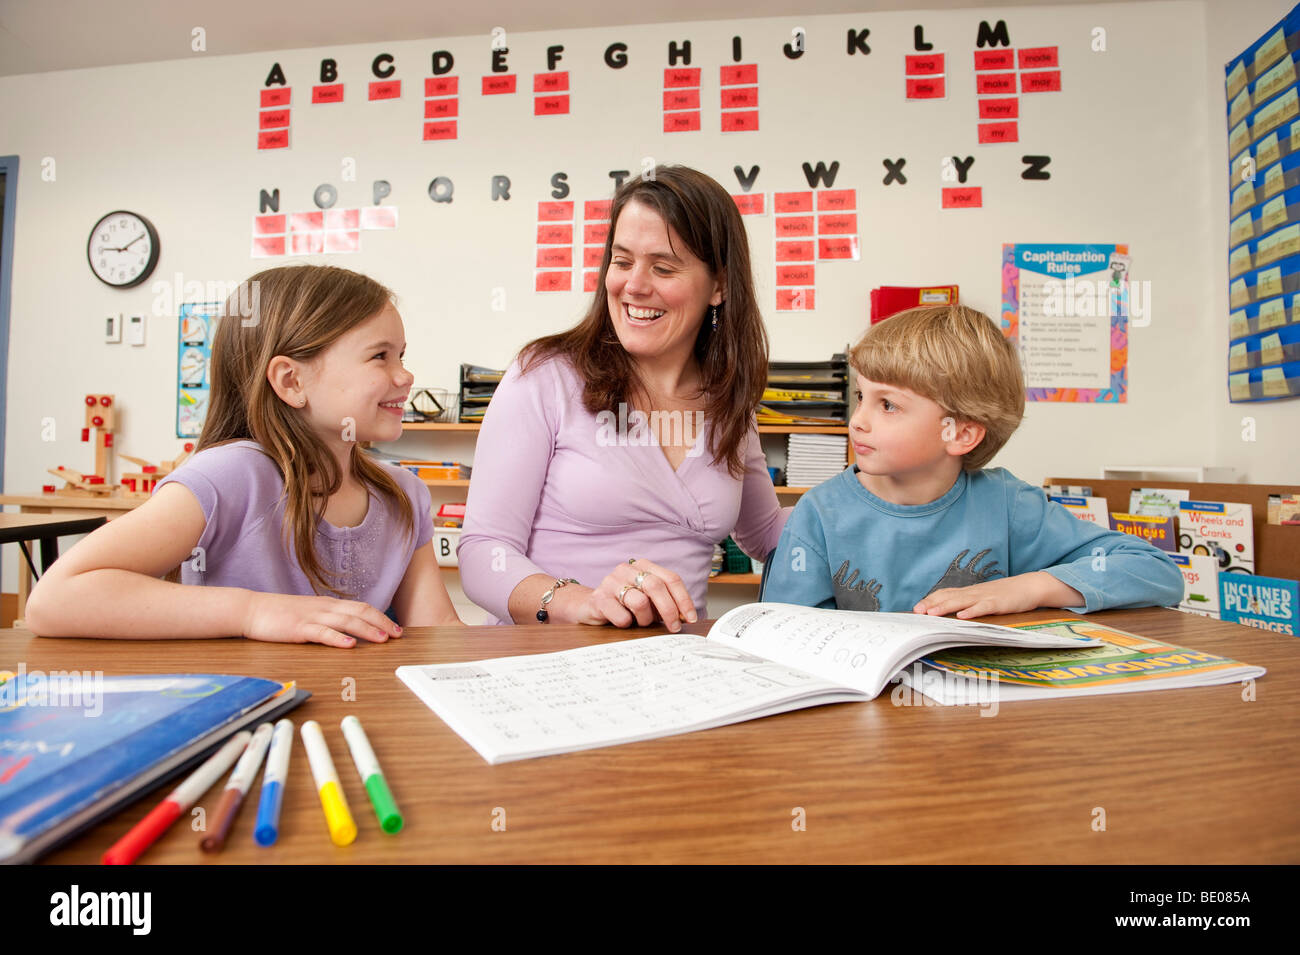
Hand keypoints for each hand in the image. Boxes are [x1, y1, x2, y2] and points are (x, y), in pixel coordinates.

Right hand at [241, 592, 402, 647]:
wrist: (251, 609)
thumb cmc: (279, 614)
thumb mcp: (309, 613)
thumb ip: (328, 619)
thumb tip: (347, 629)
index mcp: (328, 604)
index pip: (361, 607)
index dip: (380, 617)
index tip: (395, 628)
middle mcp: (324, 607)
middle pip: (360, 611)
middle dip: (381, 623)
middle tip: (398, 634)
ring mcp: (312, 617)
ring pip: (346, 621)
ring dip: (366, 630)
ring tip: (382, 639)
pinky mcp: (299, 628)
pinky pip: (322, 632)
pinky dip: (338, 638)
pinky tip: (349, 645)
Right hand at [553, 560, 697, 631]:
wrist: (589, 606)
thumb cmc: (624, 604)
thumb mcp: (648, 599)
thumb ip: (666, 602)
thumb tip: (686, 616)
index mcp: (643, 566)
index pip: (671, 579)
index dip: (684, 599)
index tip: (690, 618)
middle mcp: (626, 569)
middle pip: (656, 587)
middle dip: (669, 610)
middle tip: (674, 628)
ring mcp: (610, 582)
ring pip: (640, 602)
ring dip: (645, 619)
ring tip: (640, 622)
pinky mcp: (598, 599)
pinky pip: (622, 616)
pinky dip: (627, 624)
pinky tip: (622, 621)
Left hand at [912, 571, 1082, 619]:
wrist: (1030, 586)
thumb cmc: (1006, 595)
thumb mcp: (984, 598)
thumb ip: (969, 603)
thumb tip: (953, 613)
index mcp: (970, 592)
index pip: (945, 593)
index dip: (930, 600)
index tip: (916, 608)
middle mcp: (974, 593)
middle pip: (949, 597)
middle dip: (932, 604)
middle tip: (917, 611)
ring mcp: (986, 597)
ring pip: (962, 601)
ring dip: (946, 607)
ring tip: (932, 613)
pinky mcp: (999, 603)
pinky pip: (984, 607)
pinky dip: (973, 611)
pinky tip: (963, 616)